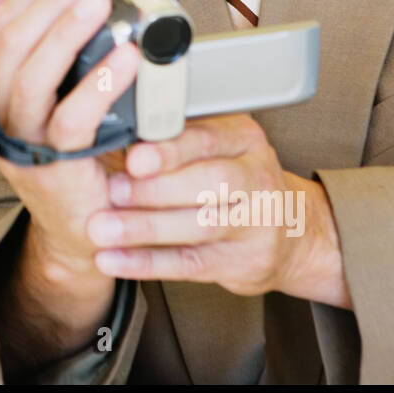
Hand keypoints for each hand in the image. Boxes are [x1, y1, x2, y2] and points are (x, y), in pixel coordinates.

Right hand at [0, 0, 141, 276]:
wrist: (83, 225)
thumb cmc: (72, 151)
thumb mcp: (52, 85)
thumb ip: (33, 36)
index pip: (7, 25)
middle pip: (15, 45)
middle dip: (55, 2)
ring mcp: (20, 142)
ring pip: (32, 79)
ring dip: (68, 34)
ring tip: (101, 3)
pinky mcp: (51, 168)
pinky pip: (70, 121)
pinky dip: (96, 86)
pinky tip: (124, 60)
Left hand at [87, 114, 351, 307]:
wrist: (290, 234)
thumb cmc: (235, 179)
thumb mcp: (218, 147)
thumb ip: (177, 138)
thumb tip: (119, 129)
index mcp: (245, 139)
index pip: (207, 139)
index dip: (169, 150)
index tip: (134, 157)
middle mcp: (258, 179)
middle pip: (208, 183)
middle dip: (155, 189)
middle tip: (112, 191)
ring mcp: (255, 225)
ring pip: (198, 225)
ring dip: (145, 227)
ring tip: (103, 227)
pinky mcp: (241, 263)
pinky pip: (188, 264)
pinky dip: (146, 262)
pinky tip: (113, 259)